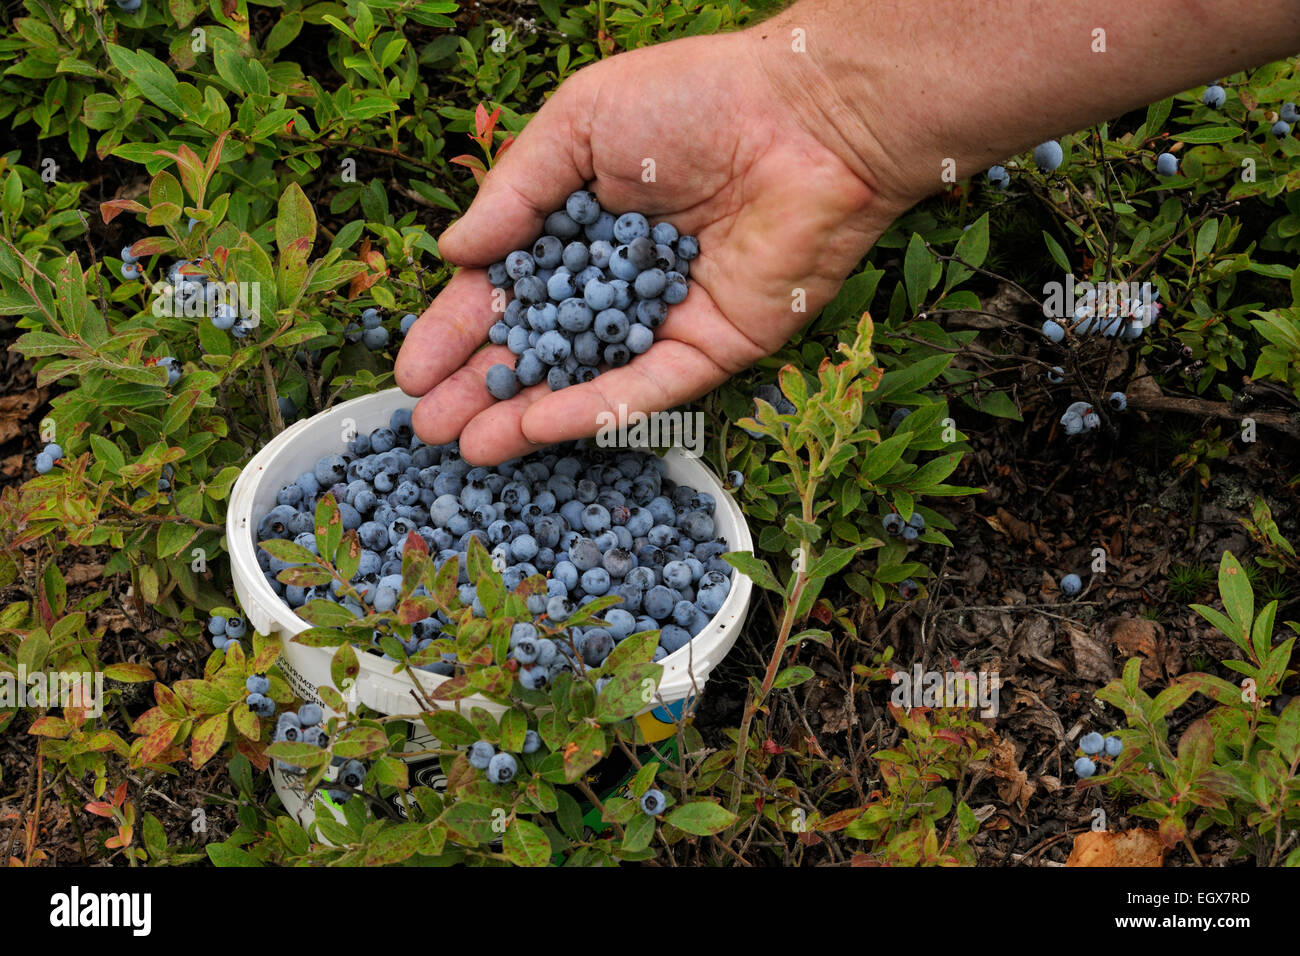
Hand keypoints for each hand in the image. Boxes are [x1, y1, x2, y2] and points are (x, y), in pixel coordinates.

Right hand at [395, 29, 899, 463]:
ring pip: (583, 377)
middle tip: (428, 428)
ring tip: (467, 446)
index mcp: (581, 221)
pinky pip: (644, 388)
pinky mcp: (711, 348)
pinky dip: (591, 409)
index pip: (507, 286)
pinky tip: (536, 429)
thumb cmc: (694, 99)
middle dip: (481, 384)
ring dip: (524, 414)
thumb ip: (514, 192)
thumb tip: (453, 254)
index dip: (458, 326)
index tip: (412, 368)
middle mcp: (618, 277)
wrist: (808, 117)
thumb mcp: (579, 124)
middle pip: (539, 344)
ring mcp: (663, 318)